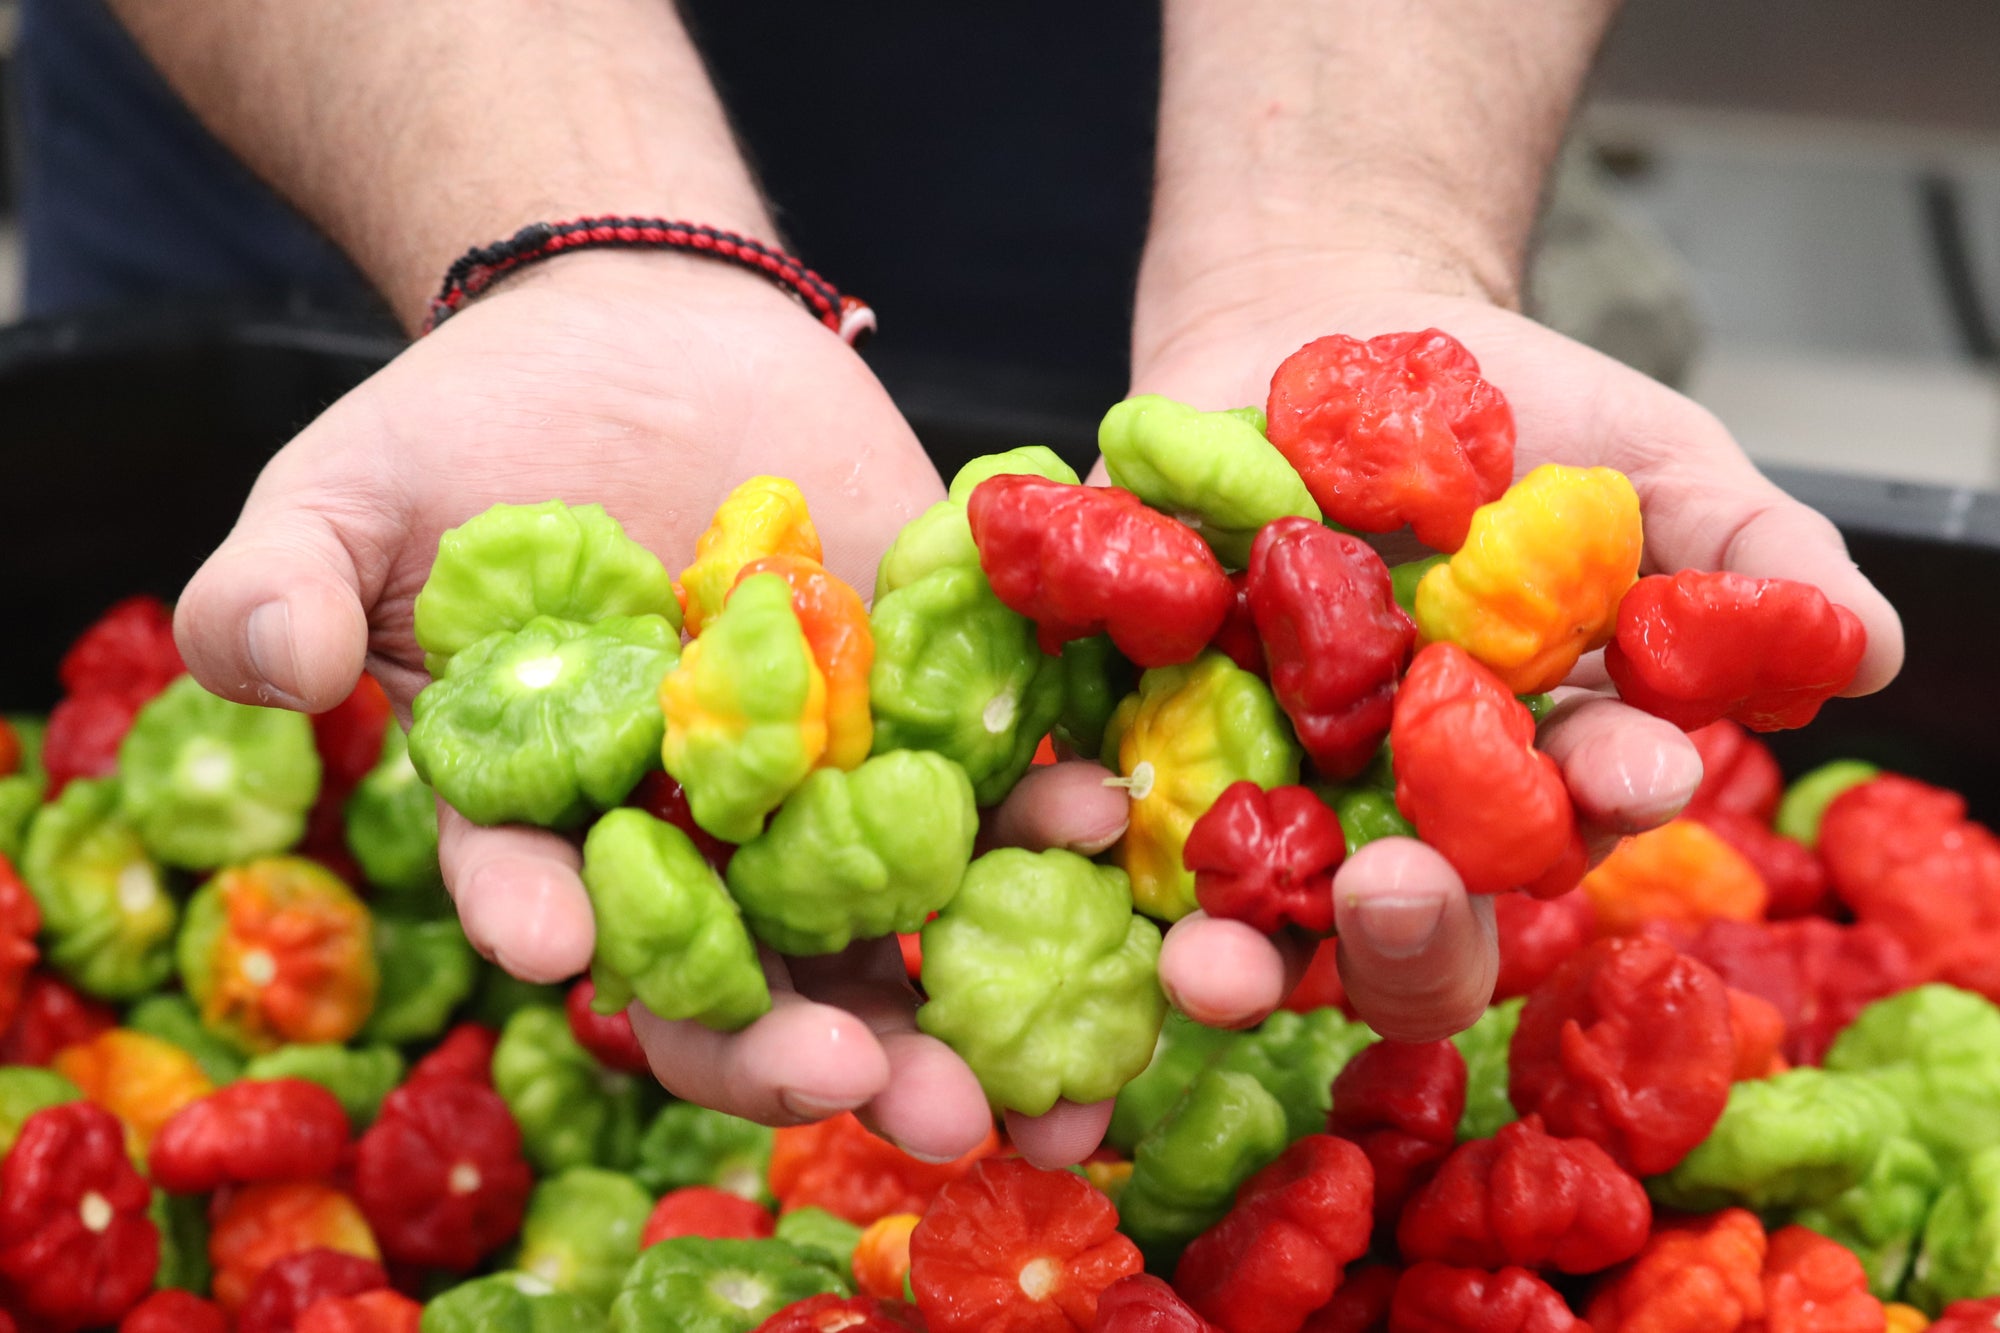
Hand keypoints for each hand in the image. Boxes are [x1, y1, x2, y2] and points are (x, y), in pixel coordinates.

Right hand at [170, 250, 1091, 1163]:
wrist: (638, 330)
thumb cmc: (471, 432)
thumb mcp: (345, 495)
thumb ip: (278, 584)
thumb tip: (261, 666)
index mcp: (553, 819)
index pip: (549, 899)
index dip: (552, 924)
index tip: (569, 950)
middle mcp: (696, 831)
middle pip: (751, 965)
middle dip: (804, 1040)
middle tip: (870, 1091)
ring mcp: (824, 774)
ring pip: (893, 914)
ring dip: (966, 996)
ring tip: (1039, 1076)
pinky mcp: (926, 697)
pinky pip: (991, 767)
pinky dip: (1043, 806)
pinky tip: (1090, 830)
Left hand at [1121, 251, 1905, 1043]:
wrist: (1323, 323)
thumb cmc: (1508, 411)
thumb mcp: (1646, 461)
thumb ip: (1740, 556)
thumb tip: (1872, 646)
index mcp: (1514, 778)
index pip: (1559, 837)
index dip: (1590, 816)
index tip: (1624, 772)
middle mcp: (1380, 810)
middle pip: (1395, 922)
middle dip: (1402, 931)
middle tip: (1393, 897)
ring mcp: (1248, 782)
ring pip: (1239, 908)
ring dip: (1231, 952)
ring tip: (1214, 965)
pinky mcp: (1127, 731)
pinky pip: (1096, 801)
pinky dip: (1083, 823)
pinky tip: (1078, 822)